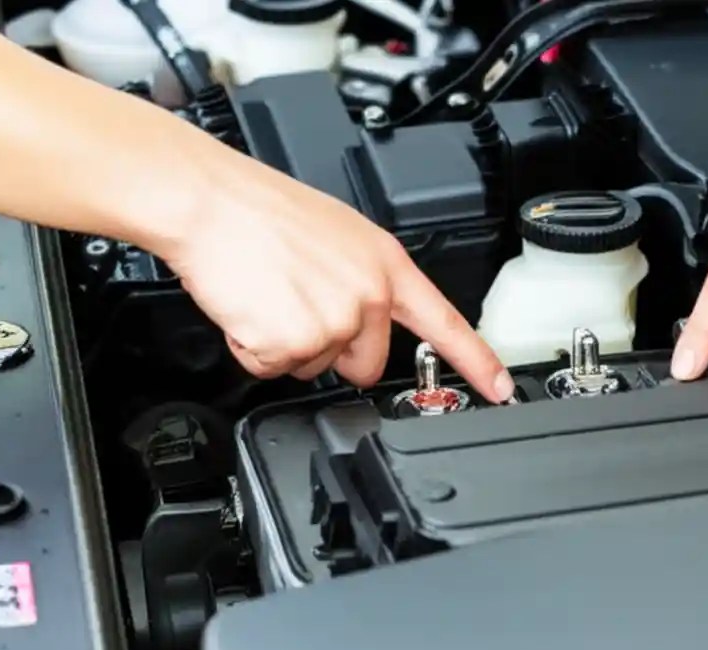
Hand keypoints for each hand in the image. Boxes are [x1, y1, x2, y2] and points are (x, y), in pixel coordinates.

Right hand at [157, 155, 514, 402]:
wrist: (208, 202)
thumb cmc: (260, 211)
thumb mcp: (338, 234)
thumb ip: (364, 279)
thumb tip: (364, 314)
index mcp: (385, 265)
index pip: (445, 324)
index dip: (476, 363)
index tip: (499, 390)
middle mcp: (368, 296)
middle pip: (365, 365)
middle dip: (332, 352)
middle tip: (298, 304)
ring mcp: (333, 322)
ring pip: (311, 367)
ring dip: (284, 342)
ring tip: (267, 292)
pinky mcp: (291, 344)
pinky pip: (271, 368)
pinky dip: (252, 346)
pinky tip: (248, 306)